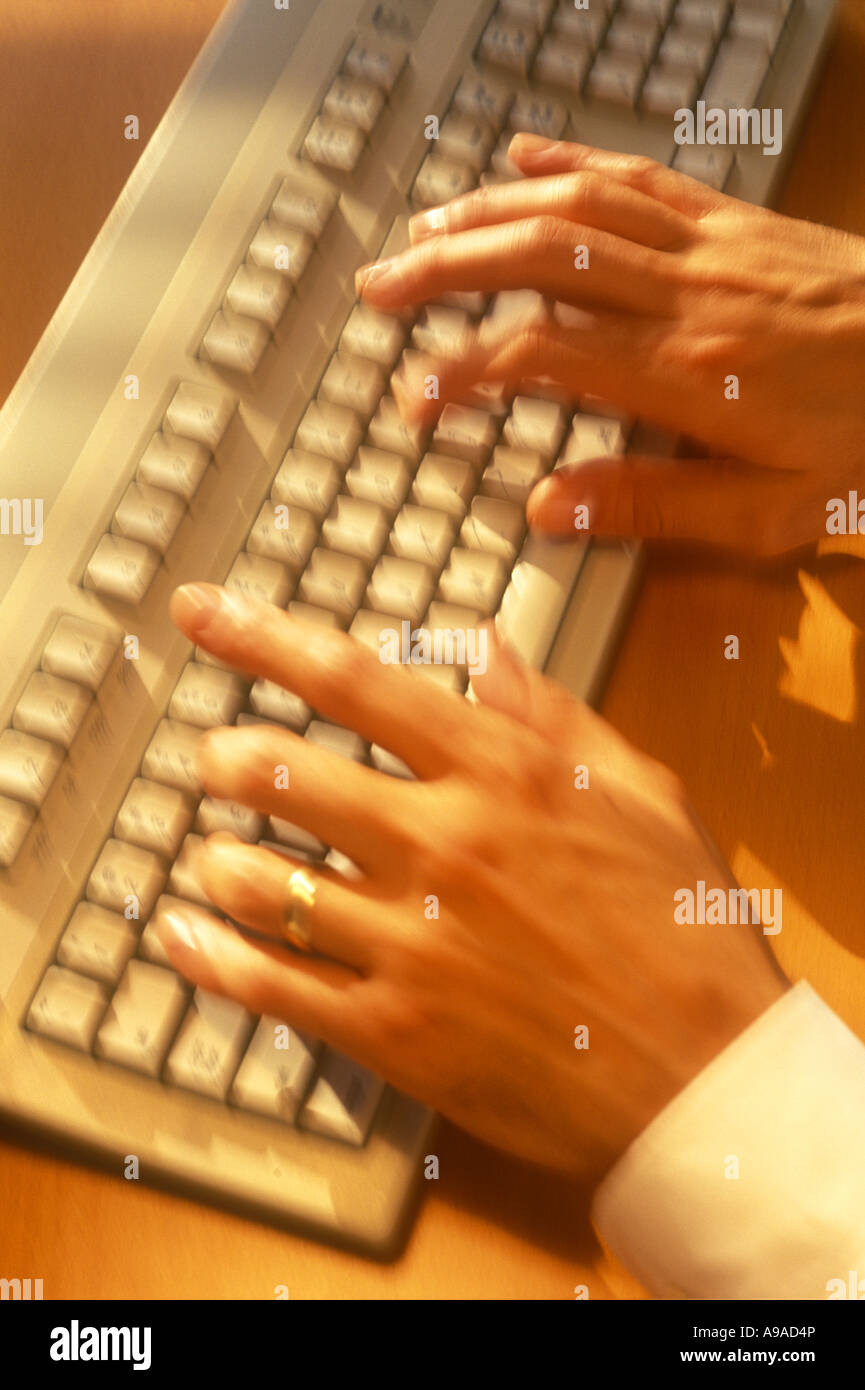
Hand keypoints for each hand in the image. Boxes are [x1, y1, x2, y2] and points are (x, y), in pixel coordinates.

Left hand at [158, 583, 786, 1182]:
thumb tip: (485, 647)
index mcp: (500, 775)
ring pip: (259, 881)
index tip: (201, 613)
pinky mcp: (393, 1032)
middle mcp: (441, 845)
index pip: (350, 681)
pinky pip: (271, 986)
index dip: (258, 636)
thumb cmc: (684, 933)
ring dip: (218, 857)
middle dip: (226, 757)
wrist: (706, 1080)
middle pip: (281, 773)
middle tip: (214, 758)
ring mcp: (410, 943)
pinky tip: (184, 936)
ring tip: (215, 852)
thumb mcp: (640, 793)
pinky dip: (211, 956)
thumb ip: (552, 714)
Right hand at [355, 134, 864, 555]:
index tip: (415, 397)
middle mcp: (688, 295)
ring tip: (423, 225)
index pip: (544, 355)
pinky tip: (522, 154)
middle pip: (541, 258)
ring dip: (490, 209)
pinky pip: (640, 174)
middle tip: (381, 284)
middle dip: (448, 267)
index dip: (464, 371)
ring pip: (578, 205)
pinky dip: (573, 158)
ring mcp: (712, 245)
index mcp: (688, 374)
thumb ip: (654, 510)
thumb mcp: (770, 512)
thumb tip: (550, 506)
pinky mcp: (737, 220)